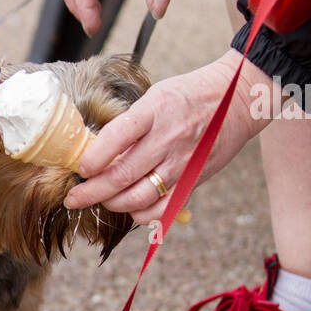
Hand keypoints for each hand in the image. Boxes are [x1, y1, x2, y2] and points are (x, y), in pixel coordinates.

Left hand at [63, 51, 269, 223]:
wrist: (237, 100)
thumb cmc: (188, 96)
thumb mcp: (155, 96)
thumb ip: (129, 124)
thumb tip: (96, 153)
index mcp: (155, 110)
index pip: (116, 137)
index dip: (93, 158)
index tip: (80, 168)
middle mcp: (168, 138)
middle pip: (121, 175)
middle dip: (90, 192)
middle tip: (73, 198)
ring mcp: (182, 163)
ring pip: (138, 197)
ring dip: (112, 204)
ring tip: (99, 200)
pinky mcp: (194, 180)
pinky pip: (163, 209)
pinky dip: (141, 215)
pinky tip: (131, 208)